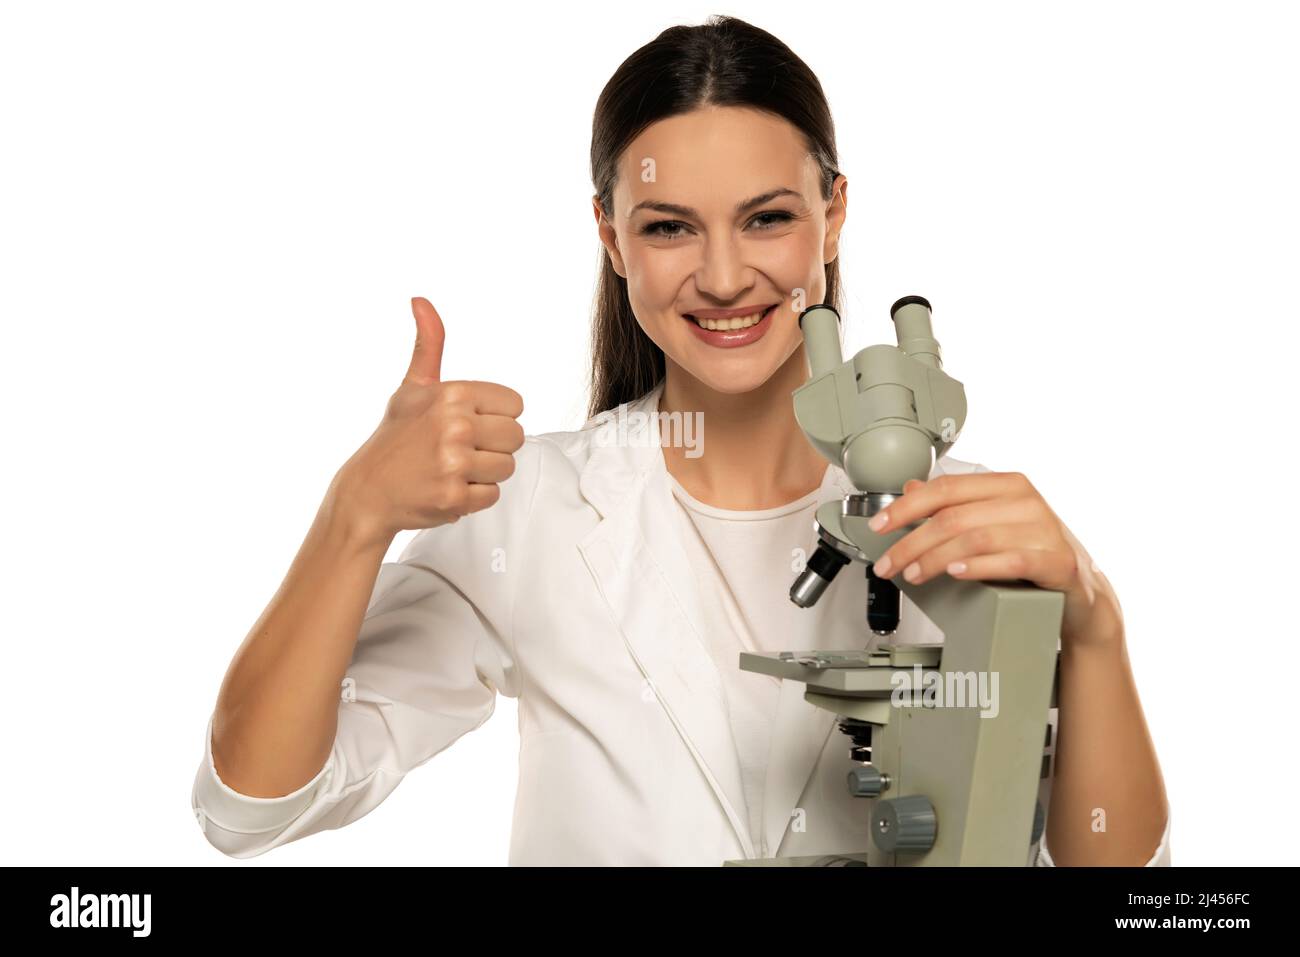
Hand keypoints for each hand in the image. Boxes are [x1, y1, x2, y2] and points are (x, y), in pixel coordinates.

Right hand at [328, 297, 525, 547]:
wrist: (368, 492)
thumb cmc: (394, 439)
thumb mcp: (412, 387)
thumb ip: (429, 346)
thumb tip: (420, 300)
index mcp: (452, 394)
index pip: (515, 405)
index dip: (495, 417)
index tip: (468, 424)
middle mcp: (455, 426)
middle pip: (517, 437)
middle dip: (493, 446)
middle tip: (460, 450)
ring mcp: (454, 463)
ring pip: (507, 467)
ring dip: (484, 473)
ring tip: (452, 469)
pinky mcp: (454, 497)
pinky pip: (492, 495)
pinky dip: (473, 498)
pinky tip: (447, 488)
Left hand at [867, 472, 1123, 650]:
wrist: (1081, 593)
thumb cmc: (1031, 555)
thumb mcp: (990, 526)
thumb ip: (954, 507)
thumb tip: (911, 489)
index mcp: (1007, 486)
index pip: (946, 488)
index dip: (906, 507)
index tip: (880, 525)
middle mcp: (1027, 502)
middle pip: (954, 517)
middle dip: (911, 542)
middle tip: (888, 563)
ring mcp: (1045, 531)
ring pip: (975, 538)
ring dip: (935, 558)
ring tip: (913, 574)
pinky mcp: (1058, 562)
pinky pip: (1012, 561)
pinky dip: (978, 567)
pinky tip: (956, 573)